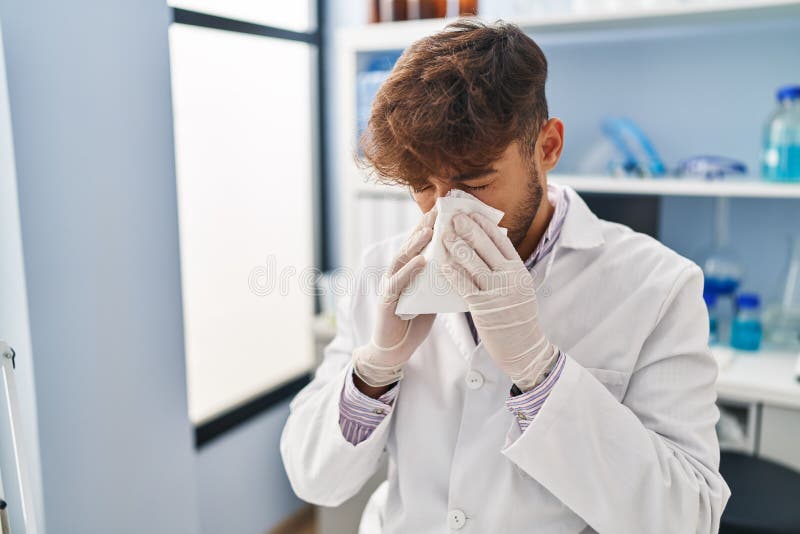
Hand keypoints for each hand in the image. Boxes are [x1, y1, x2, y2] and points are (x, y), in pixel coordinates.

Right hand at [352, 208, 437, 386]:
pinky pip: (397, 283)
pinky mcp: (386, 302)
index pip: (420, 245)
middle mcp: (396, 274)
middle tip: (438, 210)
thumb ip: (441, 279)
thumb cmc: (414, 322)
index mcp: (408, 271)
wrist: (394, 350)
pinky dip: (409, 270)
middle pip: (410, 245)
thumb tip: (465, 264)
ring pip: (401, 259)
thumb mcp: (431, 295)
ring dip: (415, 243)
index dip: (431, 226)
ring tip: (429, 229)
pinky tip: (421, 261)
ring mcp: (389, 286)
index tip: (446, 210)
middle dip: (423, 227)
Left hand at [442, 211, 557, 390]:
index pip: (501, 240)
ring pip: (472, 261)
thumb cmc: (518, 318)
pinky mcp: (483, 306)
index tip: (472, 213)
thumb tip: (491, 248)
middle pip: (485, 245)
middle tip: (453, 217)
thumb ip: (507, 269)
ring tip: (443, 235)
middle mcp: (510, 277)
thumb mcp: (520, 288)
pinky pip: (463, 283)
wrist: (525, 349)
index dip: (485, 224)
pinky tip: (442, 262)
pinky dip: (451, 270)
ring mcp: (497, 291)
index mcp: (520, 270)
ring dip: (455, 245)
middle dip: (467, 228)